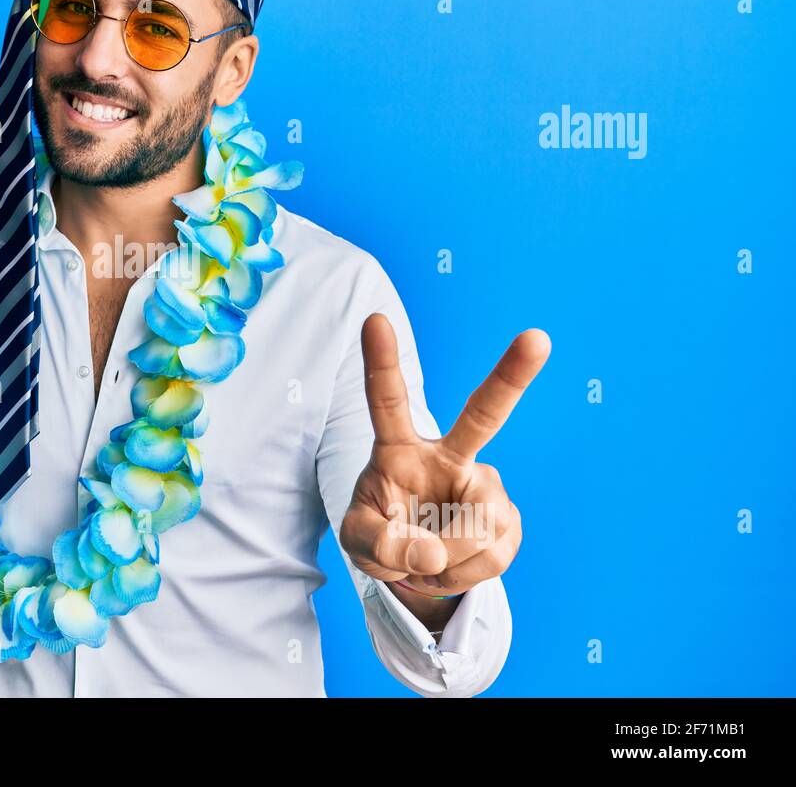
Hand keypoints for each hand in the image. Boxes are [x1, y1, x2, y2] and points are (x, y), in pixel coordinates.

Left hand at [340, 313, 549, 598]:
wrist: (419, 563)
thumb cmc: (381, 532)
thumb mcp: (359, 541)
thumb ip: (378, 543)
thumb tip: (431, 551)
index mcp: (399, 446)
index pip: (387, 400)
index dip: (382, 362)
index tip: (375, 321)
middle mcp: (449, 455)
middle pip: (483, 415)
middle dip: (512, 376)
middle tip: (538, 338)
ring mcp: (484, 486)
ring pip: (474, 527)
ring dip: (442, 559)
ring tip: (426, 555)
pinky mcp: (508, 522)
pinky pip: (488, 557)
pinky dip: (459, 575)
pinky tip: (448, 564)